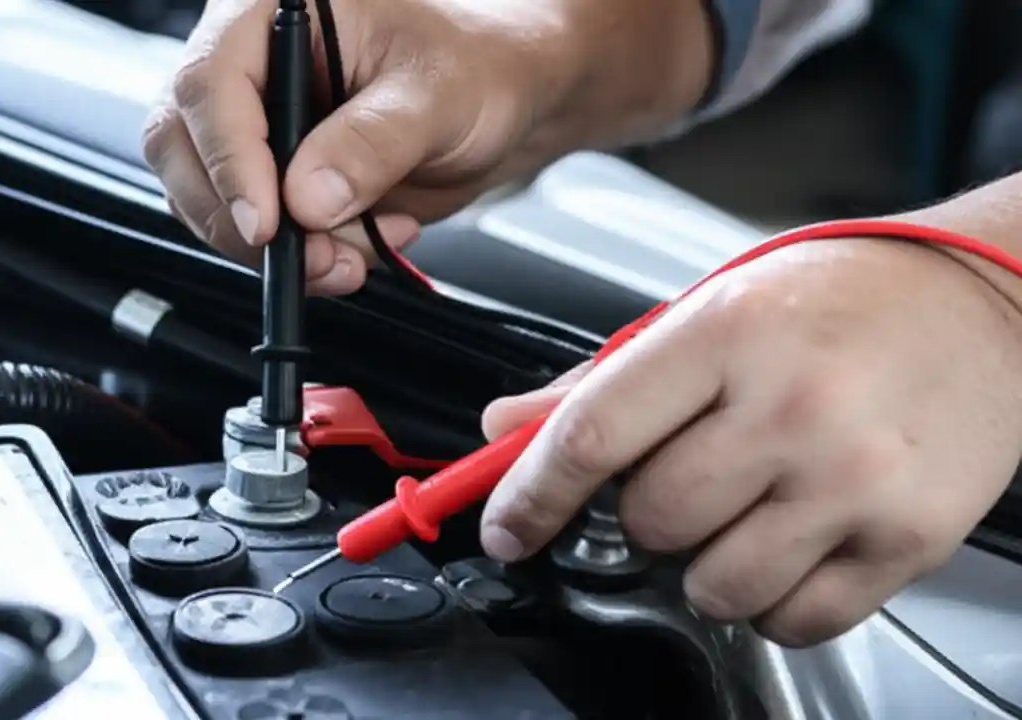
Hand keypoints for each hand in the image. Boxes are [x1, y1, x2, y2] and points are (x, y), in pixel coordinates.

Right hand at [143, 0, 711, 294]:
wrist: (505, 103)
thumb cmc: (478, 66)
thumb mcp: (436, 95)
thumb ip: (373, 142)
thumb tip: (307, 198)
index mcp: (274, 9)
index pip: (211, 84)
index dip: (229, 160)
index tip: (268, 222)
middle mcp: (248, 64)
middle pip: (184, 147)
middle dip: (244, 219)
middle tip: (314, 258)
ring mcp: (254, 125)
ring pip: (210, 201)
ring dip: (280, 249)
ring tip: (357, 253)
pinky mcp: (271, 177)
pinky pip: (253, 232)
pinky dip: (303, 256)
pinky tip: (364, 241)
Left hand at [478, 237, 1021, 646]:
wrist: (984, 298)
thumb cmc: (842, 297)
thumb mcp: (712, 307)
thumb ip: (604, 378)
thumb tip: (510, 428)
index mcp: (725, 334)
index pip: (591, 435)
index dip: (529, 496)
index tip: (507, 528)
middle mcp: (791, 406)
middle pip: (648, 520)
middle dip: (644, 514)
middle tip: (689, 474)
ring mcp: (854, 478)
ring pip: (714, 585)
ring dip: (706, 564)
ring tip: (746, 508)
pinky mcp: (909, 538)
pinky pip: (795, 621)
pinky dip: (773, 599)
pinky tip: (794, 540)